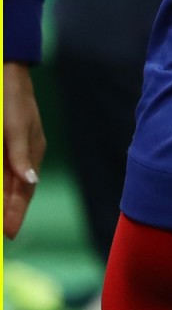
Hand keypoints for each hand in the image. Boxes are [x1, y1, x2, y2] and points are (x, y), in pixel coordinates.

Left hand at [4, 62, 45, 238]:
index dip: (16, 212)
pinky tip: (0, 188)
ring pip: (7, 181)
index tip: (9, 234)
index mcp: (31, 154)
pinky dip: (2, 182)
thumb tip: (30, 180)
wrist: (5, 75)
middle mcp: (22, 156)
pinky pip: (3, 171)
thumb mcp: (16, 128)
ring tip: (1, 219)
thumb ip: (20, 156)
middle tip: (3, 233)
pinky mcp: (6, 144)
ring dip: (5, 199)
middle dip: (9, 211)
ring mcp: (13, 151)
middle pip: (15, 190)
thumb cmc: (12, 101)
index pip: (24, 189)